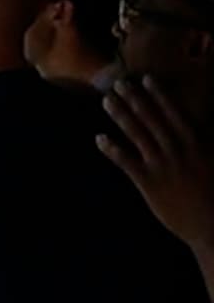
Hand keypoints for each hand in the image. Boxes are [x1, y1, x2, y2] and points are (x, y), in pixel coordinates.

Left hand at [98, 77, 213, 250]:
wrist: (211, 223)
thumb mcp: (212, 159)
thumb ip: (204, 141)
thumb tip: (201, 125)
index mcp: (197, 141)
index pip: (175, 112)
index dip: (159, 95)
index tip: (146, 79)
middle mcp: (178, 149)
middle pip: (151, 118)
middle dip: (134, 98)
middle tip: (118, 83)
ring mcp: (162, 165)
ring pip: (137, 134)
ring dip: (120, 115)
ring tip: (106, 101)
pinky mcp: (148, 182)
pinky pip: (126, 161)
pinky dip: (112, 149)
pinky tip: (99, 138)